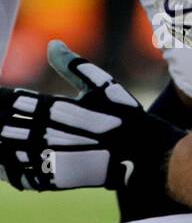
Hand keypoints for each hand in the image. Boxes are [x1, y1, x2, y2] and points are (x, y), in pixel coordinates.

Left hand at [0, 41, 185, 192]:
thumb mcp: (104, 86)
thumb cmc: (126, 119)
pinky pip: (18, 177)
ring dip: (0, 146)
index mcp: (52, 107)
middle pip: (1, 126)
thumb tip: (52, 43)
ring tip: (1, 140)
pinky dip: (8, 172)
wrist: (146, 156)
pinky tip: (6, 168)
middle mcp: (46, 132)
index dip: (0, 100)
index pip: (8, 100)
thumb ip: (73, 65)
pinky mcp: (54, 180)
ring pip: (5, 151)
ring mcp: (48, 157)